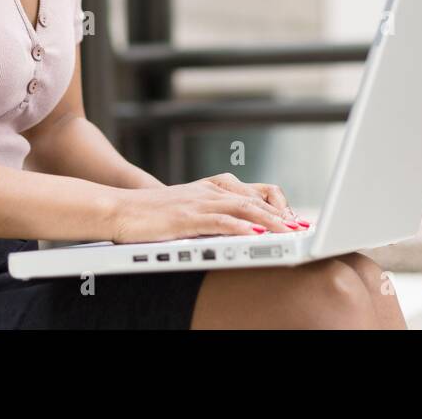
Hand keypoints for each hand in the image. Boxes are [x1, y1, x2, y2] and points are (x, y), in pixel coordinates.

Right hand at [109, 174, 309, 243]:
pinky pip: (220, 220)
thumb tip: (241, 229)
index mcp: (212, 187)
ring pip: (243, 206)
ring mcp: (199, 202)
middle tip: (300, 228)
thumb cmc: (152, 213)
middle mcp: (210, 190)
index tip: (295, 219)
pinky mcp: (187, 216)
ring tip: (288, 232)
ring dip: (269, 220)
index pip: (255, 191)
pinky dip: (240, 226)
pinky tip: (254, 234)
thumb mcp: (189, 208)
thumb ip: (214, 214)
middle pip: (255, 198)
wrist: (120, 209)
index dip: (278, 204)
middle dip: (281, 213)